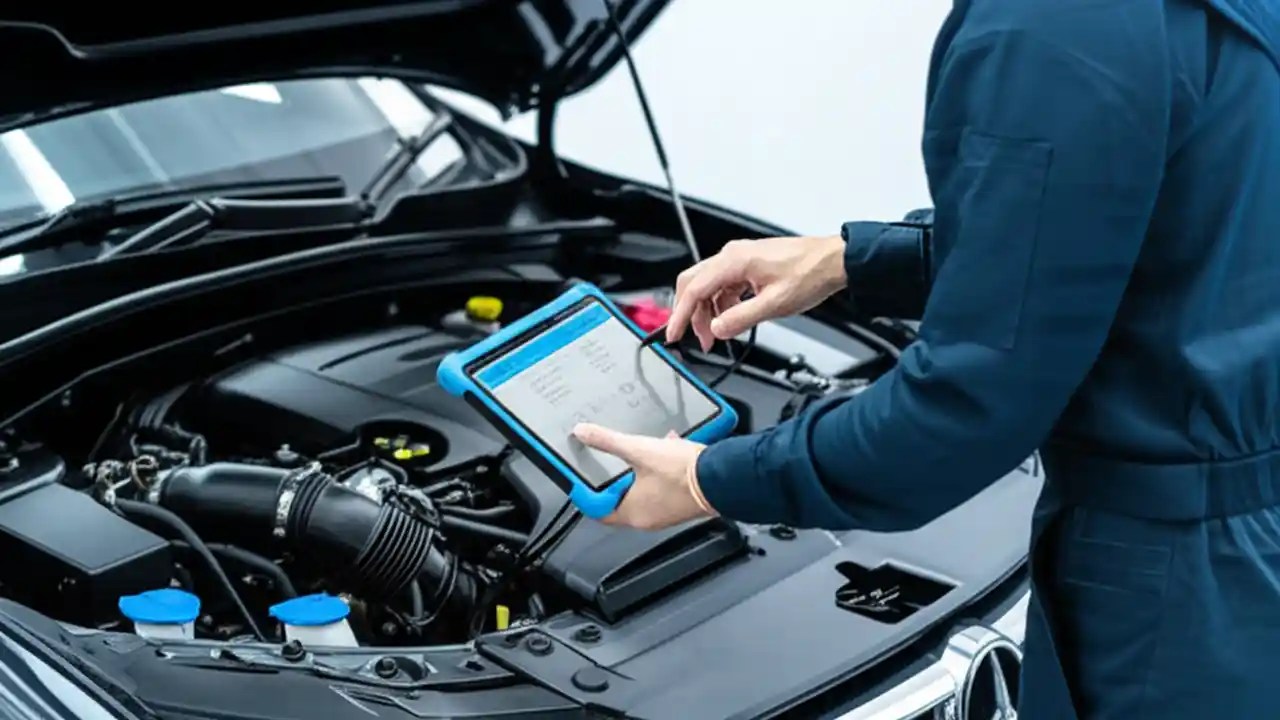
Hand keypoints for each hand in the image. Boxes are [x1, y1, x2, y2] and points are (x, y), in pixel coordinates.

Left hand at [571, 424, 713, 529]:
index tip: (581, 478)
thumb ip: (608, 441)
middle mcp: (647, 518)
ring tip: (638, 452)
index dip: (586, 493)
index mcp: (632, 513)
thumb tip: (584, 433)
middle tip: (607, 461)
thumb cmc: (684, 473)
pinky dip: (656, 472)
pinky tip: (664, 450)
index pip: (596, 510)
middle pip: (617, 500)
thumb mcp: (639, 450)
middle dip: (613, 478)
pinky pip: (659, 489)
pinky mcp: (679, 503)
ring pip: (640, 492)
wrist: (723, 477)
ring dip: (637, 472)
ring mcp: (665, 512)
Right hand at [668, 235, 846, 349]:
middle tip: (698, 338)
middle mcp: (732, 256)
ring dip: (708, 311)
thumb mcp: (774, 304)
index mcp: (734, 261)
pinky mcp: (748, 265)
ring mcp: (739, 259)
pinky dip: (722, 304)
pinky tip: (731, 319)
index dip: (681, 315)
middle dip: (691, 313)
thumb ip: (740, 318)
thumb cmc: (810, 274)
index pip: (694, 289)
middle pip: (694, 284)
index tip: (674, 334)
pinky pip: (724, 285)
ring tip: (718, 334)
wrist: (833, 261)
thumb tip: (716, 329)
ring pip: (709, 286)